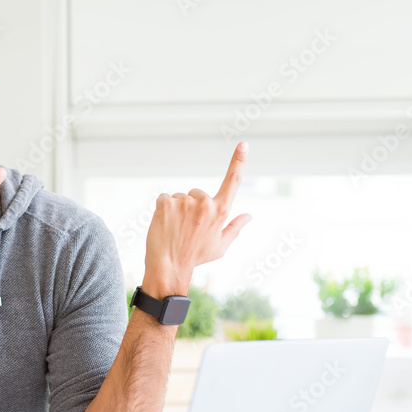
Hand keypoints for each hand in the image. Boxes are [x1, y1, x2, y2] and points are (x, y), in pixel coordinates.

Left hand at [142, 142, 252, 296]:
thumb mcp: (220, 246)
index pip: (232, 181)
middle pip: (197, 194)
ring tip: (174, 230)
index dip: (238, 161)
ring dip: (176, 210)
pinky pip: (164, 198)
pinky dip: (162, 209)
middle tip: (187, 229)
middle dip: (192, 207)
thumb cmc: (195, 257)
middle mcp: (205, 203)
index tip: (243, 144)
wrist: (169, 266)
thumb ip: (235, 227)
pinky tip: (163, 225)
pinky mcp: (166, 202)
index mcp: (221, 211)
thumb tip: (249, 215)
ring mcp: (184, 202)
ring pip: (179, 197)